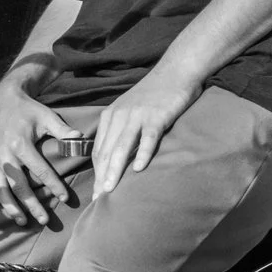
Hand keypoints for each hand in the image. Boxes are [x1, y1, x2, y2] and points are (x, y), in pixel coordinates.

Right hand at [0, 79, 82, 227]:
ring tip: (22, 221)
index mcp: (21, 144)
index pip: (40, 170)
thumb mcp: (47, 117)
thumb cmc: (28, 111)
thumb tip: (81, 139)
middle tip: (45, 220)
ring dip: (9, 206)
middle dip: (32, 204)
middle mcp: (4, 155)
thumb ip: (63, 130)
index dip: (54, 185)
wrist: (3, 101)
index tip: (65, 198)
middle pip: (19, 186)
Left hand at [92, 66, 202, 193]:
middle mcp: (119, 116)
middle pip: (105, 152)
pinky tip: (140, 169)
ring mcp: (137, 116)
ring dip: (114, 170)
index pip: (98, 150)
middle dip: (100, 177)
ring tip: (109, 190)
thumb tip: (116, 159)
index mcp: (110, 117)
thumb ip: (120, 131)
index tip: (95, 193)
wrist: (175, 71)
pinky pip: (148, 138)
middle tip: (98, 199)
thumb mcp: (129, 111)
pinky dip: (143, 153)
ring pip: (121, 147)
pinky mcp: (156, 116)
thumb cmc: (153, 95)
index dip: (96, 173)